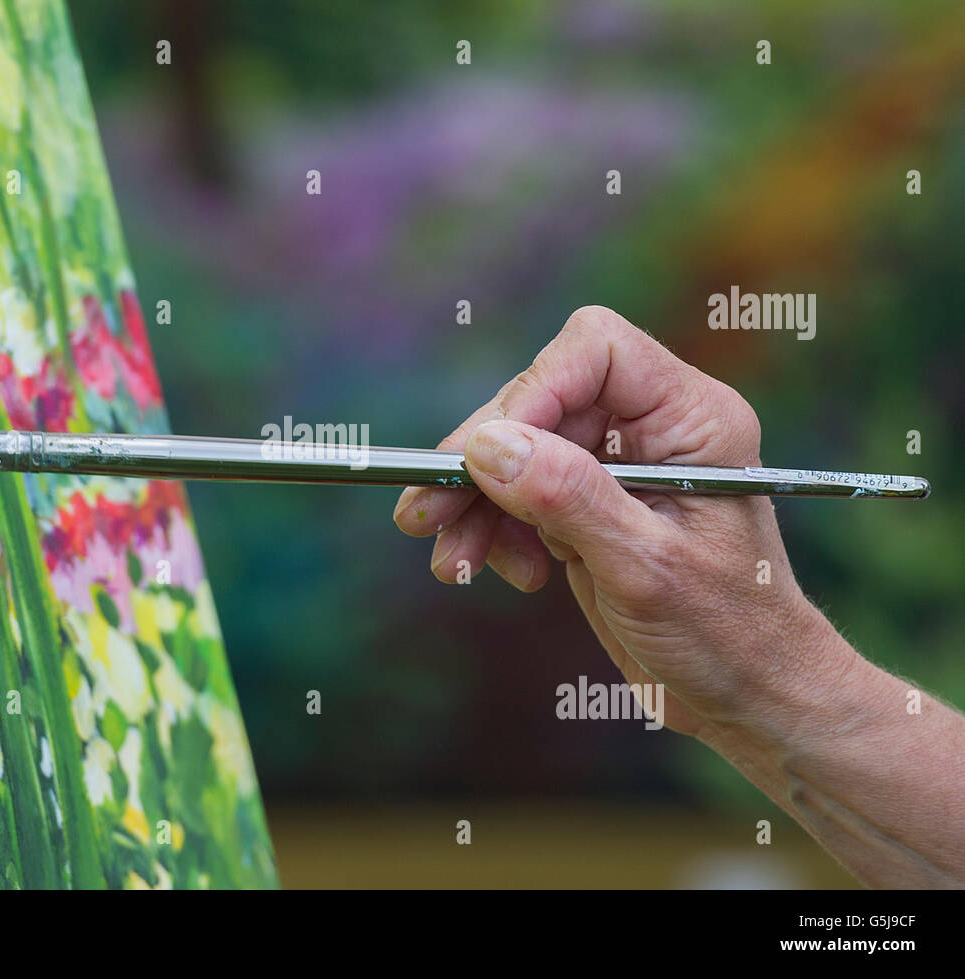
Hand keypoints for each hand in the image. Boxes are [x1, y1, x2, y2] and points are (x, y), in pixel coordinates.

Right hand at [393, 306, 851, 738]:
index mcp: (693, 420)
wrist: (749, 701)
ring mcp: (619, 467)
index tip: (485, 456)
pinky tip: (505, 573)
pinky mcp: (590, 507)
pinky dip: (494, 529)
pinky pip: (520, 493)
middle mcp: (654, 429)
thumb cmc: (729, 636)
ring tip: (452, 562)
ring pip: (517, 447)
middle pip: (540, 399)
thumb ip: (569, 498)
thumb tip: (488, 445)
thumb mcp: (644, 569)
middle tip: (426, 515)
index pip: (596, 349)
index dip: (532, 391)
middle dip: (480, 459)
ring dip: (474, 503)